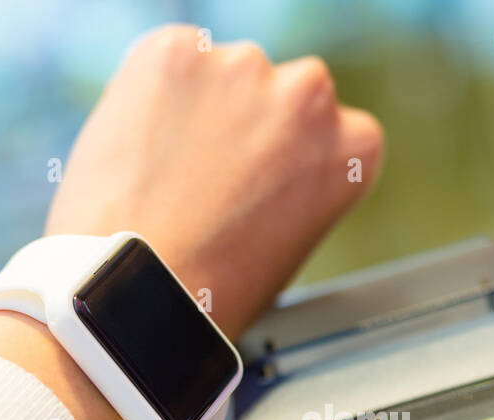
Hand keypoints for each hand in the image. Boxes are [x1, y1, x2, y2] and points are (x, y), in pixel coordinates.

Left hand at [45, 24, 383, 339]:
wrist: (139, 289)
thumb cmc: (214, 292)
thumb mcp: (292, 243)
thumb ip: (296, 184)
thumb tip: (266, 164)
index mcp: (354, 145)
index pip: (332, 127)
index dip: (289, 157)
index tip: (265, 182)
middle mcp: (309, 93)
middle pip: (282, 90)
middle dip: (251, 124)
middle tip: (213, 180)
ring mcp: (241, 66)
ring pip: (223, 73)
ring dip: (202, 108)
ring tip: (170, 174)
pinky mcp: (175, 52)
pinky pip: (167, 61)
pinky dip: (152, 95)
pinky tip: (142, 150)